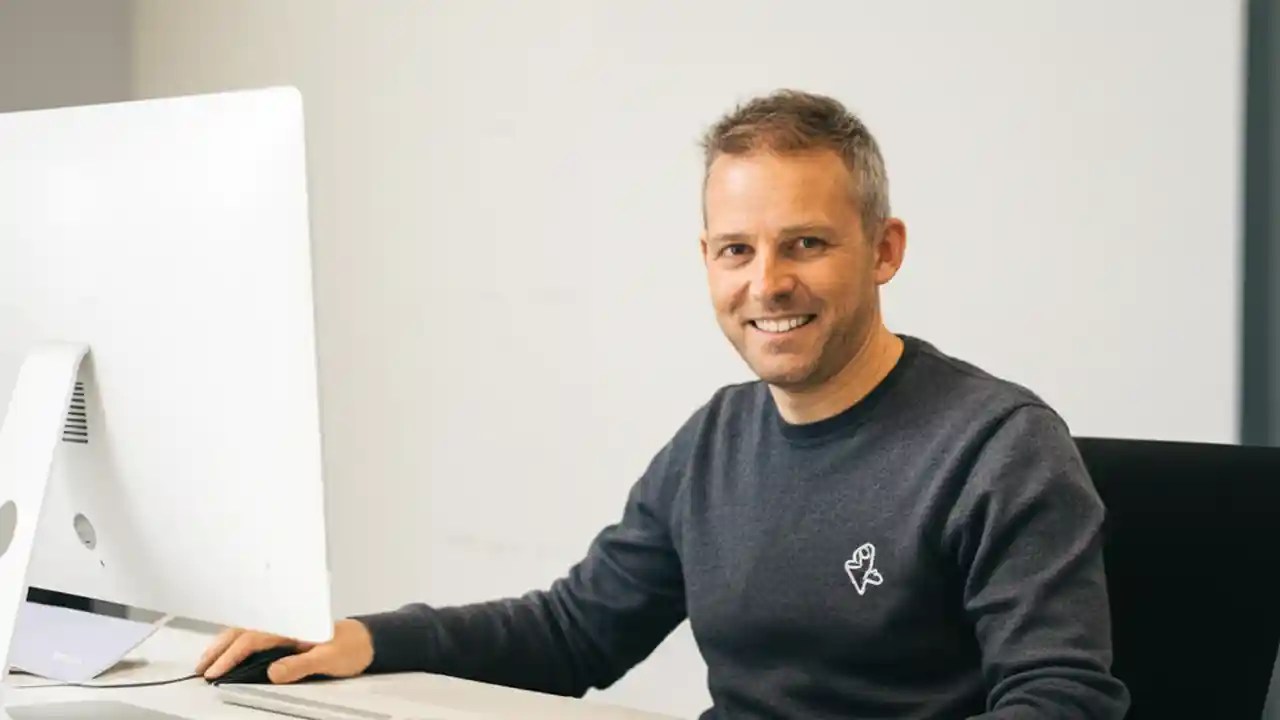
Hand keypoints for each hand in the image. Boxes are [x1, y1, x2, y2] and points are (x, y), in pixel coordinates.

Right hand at [196, 619, 374, 683]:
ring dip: (224, 644)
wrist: (368, 640)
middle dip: (218, 648)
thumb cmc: (351, 647)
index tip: (214, 671)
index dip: (231, 656)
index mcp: (292, 625)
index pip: (252, 639)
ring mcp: (285, 627)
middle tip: (199, 668)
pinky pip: (254, 634)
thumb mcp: (329, 660)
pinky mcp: (286, 634)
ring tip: (206, 660)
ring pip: (246, 630)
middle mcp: (285, 623)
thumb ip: (301, 666)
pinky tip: (228, 651)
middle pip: (243, 631)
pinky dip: (236, 642)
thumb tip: (273, 673)